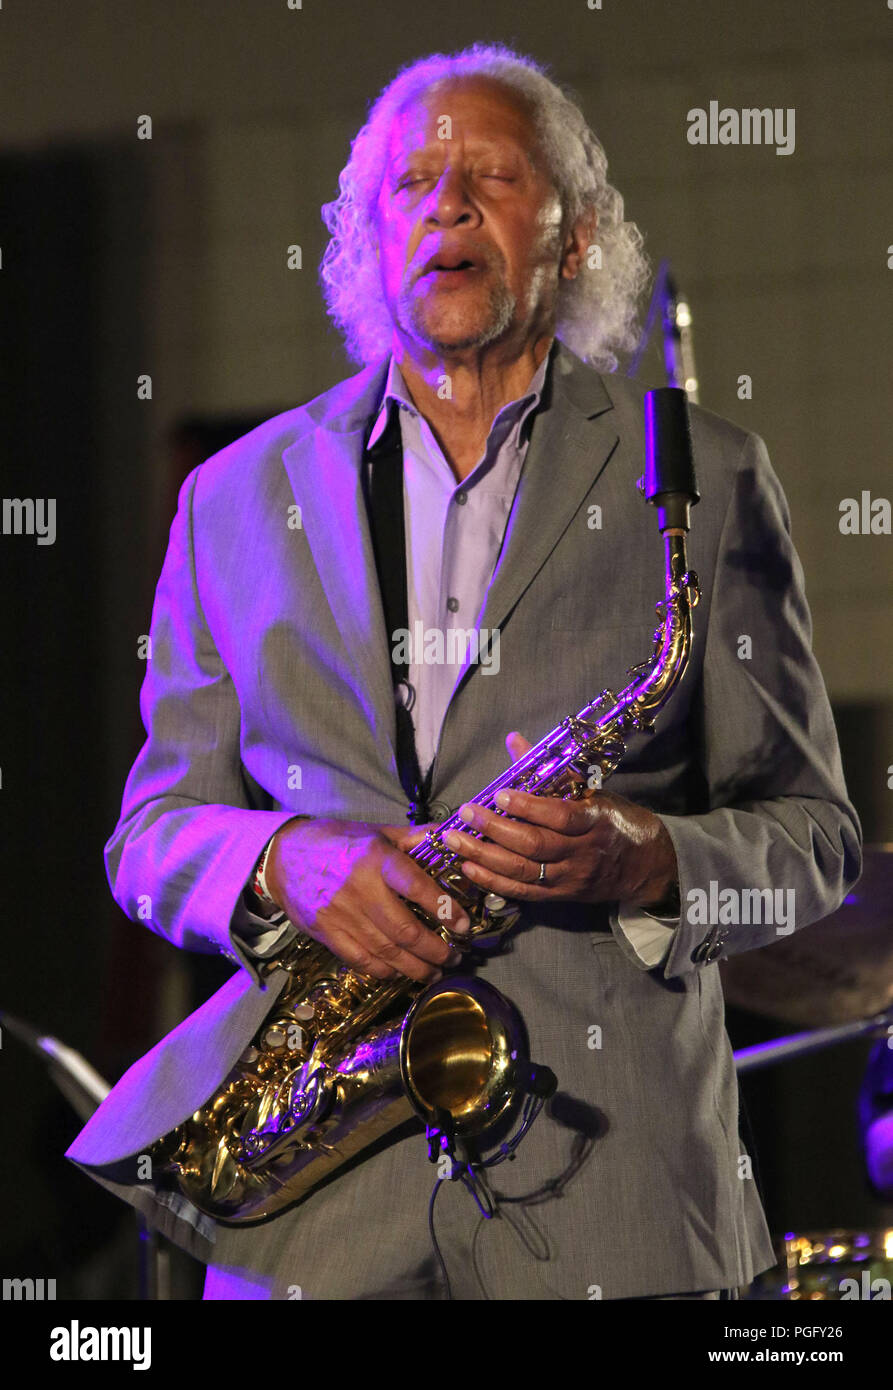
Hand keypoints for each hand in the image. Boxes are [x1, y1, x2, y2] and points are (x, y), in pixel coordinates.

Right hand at [264, 816, 470, 982]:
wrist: (282, 858)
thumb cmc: (336, 842)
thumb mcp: (375, 832)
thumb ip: (412, 839)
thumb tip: (449, 837)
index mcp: (376, 858)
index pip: (418, 887)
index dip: (445, 910)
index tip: (463, 925)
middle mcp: (359, 888)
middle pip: (405, 930)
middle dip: (435, 950)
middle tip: (454, 957)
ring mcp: (340, 914)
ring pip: (386, 952)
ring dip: (415, 967)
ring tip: (434, 971)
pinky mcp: (326, 933)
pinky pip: (361, 961)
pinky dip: (384, 971)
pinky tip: (400, 972)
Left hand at [441, 732, 678, 909]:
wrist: (646, 866)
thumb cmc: (615, 820)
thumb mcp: (593, 791)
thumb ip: (552, 771)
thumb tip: (515, 741)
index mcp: (595, 820)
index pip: (560, 816)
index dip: (528, 807)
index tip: (499, 793)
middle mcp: (582, 852)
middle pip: (535, 845)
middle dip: (495, 830)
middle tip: (466, 814)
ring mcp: (570, 878)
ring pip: (523, 871)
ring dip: (485, 857)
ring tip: (455, 840)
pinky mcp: (560, 896)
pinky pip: (522, 893)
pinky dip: (493, 881)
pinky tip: (469, 867)